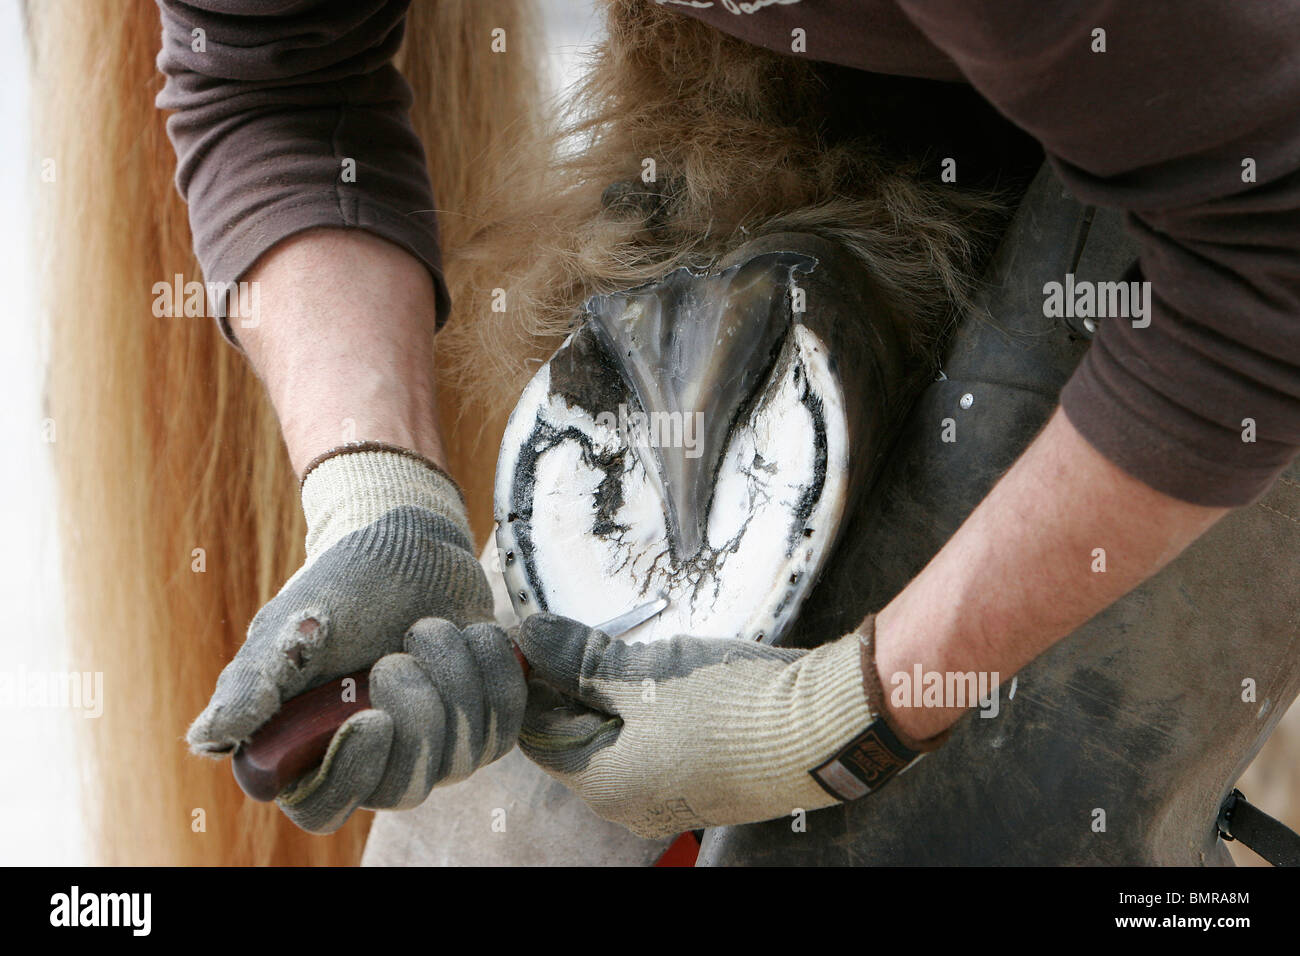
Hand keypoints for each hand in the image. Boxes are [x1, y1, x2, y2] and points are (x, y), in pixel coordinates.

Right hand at [186, 445, 525, 832]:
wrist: (409, 547)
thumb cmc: (341, 584)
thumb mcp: (294, 622)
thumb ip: (255, 679)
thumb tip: (209, 739)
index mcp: (314, 749)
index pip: (325, 808)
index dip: (352, 775)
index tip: (373, 718)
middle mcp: (377, 761)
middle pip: (406, 787)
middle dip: (416, 713)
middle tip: (400, 655)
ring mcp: (435, 747)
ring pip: (463, 757)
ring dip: (452, 678)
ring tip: (428, 627)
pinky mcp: (484, 721)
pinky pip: (505, 724)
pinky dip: (492, 669)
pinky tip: (470, 631)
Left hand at [514, 613, 941, 838]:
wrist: (821, 729)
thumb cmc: (729, 702)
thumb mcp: (643, 672)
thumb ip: (578, 657)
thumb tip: (527, 636)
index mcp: (603, 786)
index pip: (538, 732)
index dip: (535, 680)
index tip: (543, 636)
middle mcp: (629, 806)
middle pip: (578, 738)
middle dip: (577, 685)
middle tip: (591, 635)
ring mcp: (667, 800)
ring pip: (618, 740)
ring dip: (616, 696)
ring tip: (637, 655)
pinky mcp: (701, 787)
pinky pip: (654, 747)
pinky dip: (650, 713)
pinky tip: (669, 680)